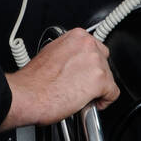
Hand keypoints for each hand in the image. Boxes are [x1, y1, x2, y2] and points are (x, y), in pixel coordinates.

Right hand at [0, 28, 118, 130]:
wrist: (27, 95)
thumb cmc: (33, 81)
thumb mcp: (51, 54)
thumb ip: (68, 55)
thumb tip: (74, 64)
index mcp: (76, 36)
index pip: (95, 49)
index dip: (89, 65)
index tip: (84, 73)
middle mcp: (88, 45)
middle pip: (104, 62)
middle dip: (95, 76)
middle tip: (81, 87)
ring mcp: (95, 62)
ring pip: (108, 77)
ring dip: (98, 89)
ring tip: (80, 96)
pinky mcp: (99, 80)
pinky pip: (112, 93)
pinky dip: (105, 101)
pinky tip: (91, 104)